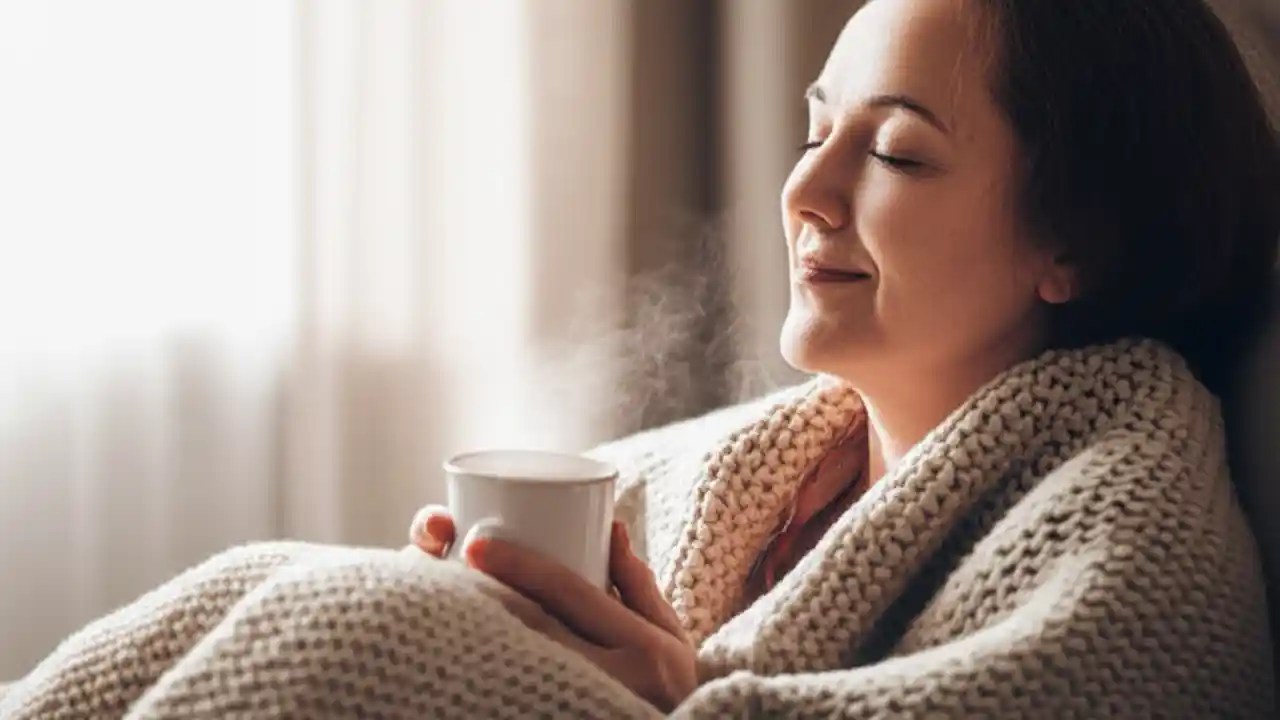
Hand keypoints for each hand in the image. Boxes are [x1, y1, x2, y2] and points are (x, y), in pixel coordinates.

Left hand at [406, 506, 697, 711]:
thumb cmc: (668, 693)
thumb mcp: (666, 639)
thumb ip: (638, 586)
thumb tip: (612, 526)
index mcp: (646, 649)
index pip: (570, 593)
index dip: (519, 564)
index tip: (472, 543)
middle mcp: (617, 683)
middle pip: (534, 628)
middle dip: (483, 595)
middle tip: (438, 566)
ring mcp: (585, 708)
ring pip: (519, 666)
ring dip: (480, 632)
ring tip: (443, 605)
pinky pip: (516, 695)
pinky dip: (488, 673)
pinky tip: (461, 658)